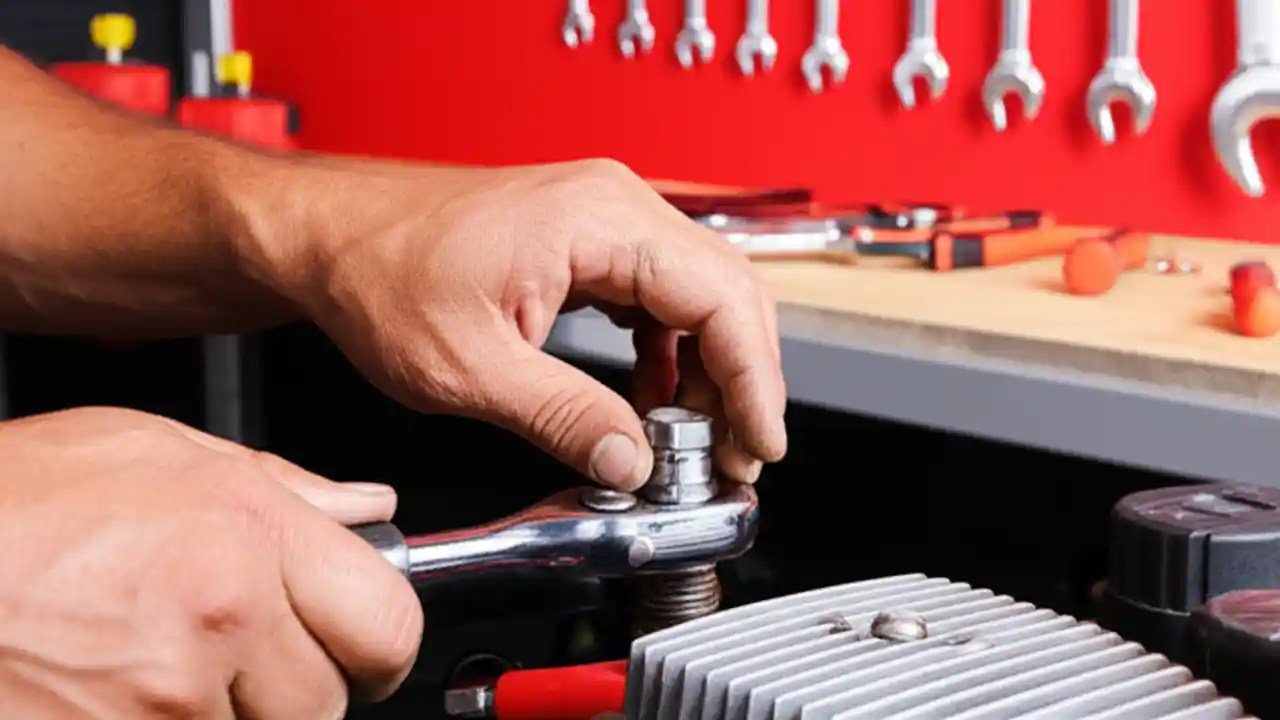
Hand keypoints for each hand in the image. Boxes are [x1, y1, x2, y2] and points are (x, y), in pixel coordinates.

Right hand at [0, 407, 421, 717]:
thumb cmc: (10, 504)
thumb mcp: (150, 450)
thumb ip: (278, 485)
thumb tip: (368, 511)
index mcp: (246, 533)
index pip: (388, 623)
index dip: (375, 640)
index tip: (356, 643)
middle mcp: (218, 620)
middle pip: (329, 703)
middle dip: (295, 685)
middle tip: (233, 652)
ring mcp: (164, 707)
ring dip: (226, 718)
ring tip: (151, 664)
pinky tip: (118, 694)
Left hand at [240, 158, 787, 488]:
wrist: (330, 235)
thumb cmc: (379, 271)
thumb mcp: (471, 368)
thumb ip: (565, 417)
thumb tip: (634, 463)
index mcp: (599, 220)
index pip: (723, 298)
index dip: (755, 380)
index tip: (758, 444)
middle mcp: (614, 206)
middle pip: (727, 294)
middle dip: (741, 383)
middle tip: (732, 459)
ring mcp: (603, 220)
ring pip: (699, 299)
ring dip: (708, 373)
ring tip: (694, 445)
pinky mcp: (587, 243)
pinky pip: (657, 298)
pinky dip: (670, 355)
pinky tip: (653, 404)